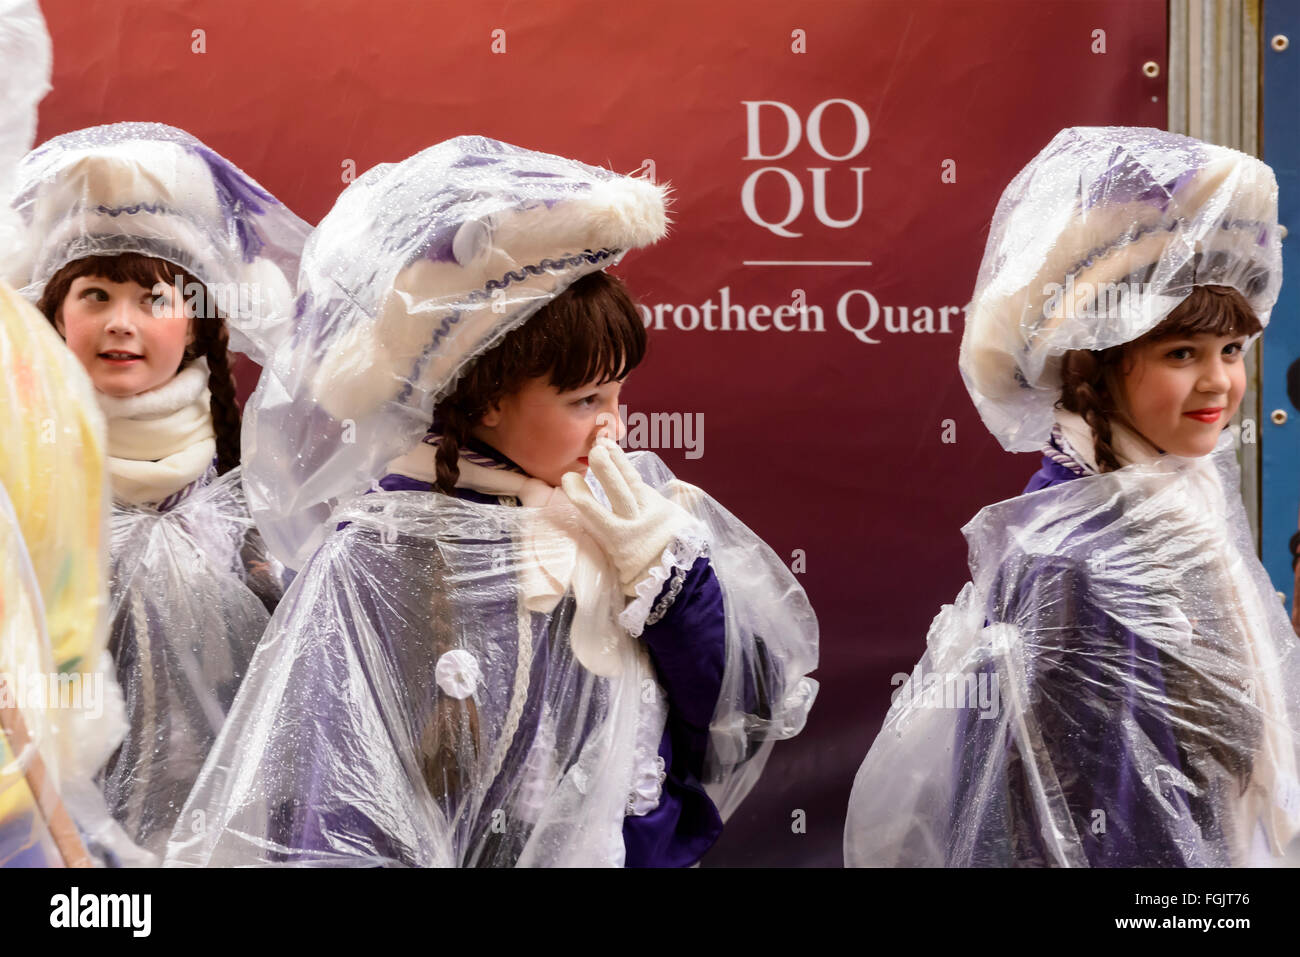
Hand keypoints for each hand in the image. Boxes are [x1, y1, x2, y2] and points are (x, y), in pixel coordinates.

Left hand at [560, 438, 700, 593]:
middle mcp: (640, 518)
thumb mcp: (682, 520)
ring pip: (602, 510)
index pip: (634, 480)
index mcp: (655, 508)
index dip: (619, 462)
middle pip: (622, 489)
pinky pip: (597, 527)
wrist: (674, 583)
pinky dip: (584, 511)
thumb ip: (682, 498)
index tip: (606, 443)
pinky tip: (572, 501)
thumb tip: (679, 483)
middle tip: (593, 448)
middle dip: (607, 468)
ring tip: (568, 478)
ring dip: (584, 493)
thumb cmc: (676, 546)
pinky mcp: (614, 549)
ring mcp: (625, 534)